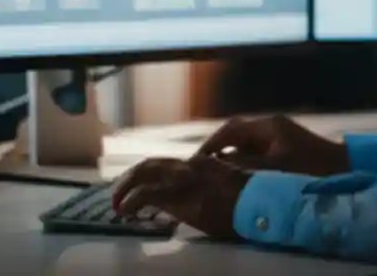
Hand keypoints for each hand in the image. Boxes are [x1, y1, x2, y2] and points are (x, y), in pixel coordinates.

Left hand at [111, 155, 250, 239]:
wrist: (258, 204)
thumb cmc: (251, 201)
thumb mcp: (229, 189)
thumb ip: (211, 185)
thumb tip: (202, 195)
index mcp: (201, 163)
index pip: (167, 165)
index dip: (150, 176)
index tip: (140, 188)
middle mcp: (188, 165)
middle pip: (150, 165)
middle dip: (131, 179)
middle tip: (120, 193)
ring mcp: (182, 178)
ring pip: (143, 174)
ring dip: (125, 188)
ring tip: (117, 204)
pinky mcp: (177, 194)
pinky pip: (145, 195)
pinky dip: (130, 202)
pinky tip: (125, 212)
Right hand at [197, 114, 348, 175]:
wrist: (345, 170)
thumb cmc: (312, 167)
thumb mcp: (275, 168)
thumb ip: (245, 166)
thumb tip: (218, 166)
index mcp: (269, 126)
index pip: (231, 129)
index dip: (211, 144)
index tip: (197, 160)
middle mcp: (273, 128)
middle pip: (237, 134)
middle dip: (219, 149)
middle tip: (203, 168)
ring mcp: (280, 138)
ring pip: (247, 145)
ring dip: (232, 157)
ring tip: (217, 175)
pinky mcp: (287, 150)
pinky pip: (258, 153)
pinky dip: (246, 163)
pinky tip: (240, 178)